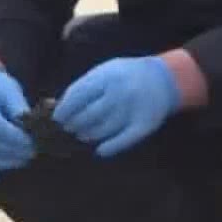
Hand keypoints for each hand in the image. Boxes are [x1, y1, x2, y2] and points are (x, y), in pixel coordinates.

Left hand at [52, 56, 179, 158]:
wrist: (164, 78)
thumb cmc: (126, 75)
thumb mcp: (106, 71)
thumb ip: (85, 86)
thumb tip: (58, 106)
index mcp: (106, 76)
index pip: (77, 96)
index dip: (64, 110)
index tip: (57, 118)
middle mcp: (118, 92)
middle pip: (87, 116)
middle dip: (74, 124)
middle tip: (69, 128)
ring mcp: (132, 109)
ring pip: (101, 130)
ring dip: (88, 135)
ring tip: (83, 135)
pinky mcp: (143, 125)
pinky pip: (122, 141)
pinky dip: (109, 148)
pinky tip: (100, 151)